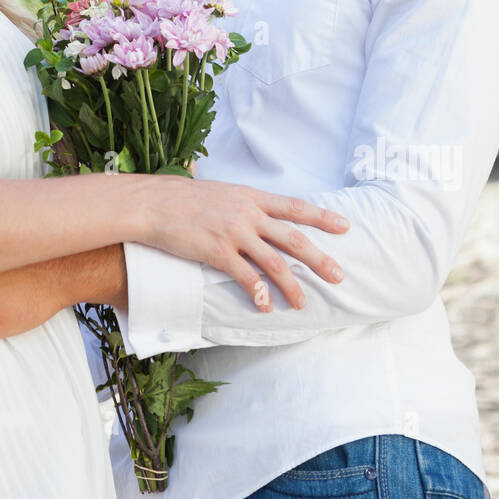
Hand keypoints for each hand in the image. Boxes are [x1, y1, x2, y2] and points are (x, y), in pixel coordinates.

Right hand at [146, 175, 350, 312]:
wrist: (154, 203)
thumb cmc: (184, 198)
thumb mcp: (221, 192)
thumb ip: (243, 203)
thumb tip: (258, 212)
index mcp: (251, 197)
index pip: (294, 207)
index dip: (322, 217)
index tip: (345, 226)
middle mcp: (247, 213)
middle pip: (292, 238)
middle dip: (319, 258)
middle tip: (338, 276)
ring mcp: (233, 233)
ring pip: (274, 262)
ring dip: (291, 285)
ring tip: (302, 303)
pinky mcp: (216, 251)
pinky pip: (244, 276)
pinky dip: (257, 293)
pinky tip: (264, 306)